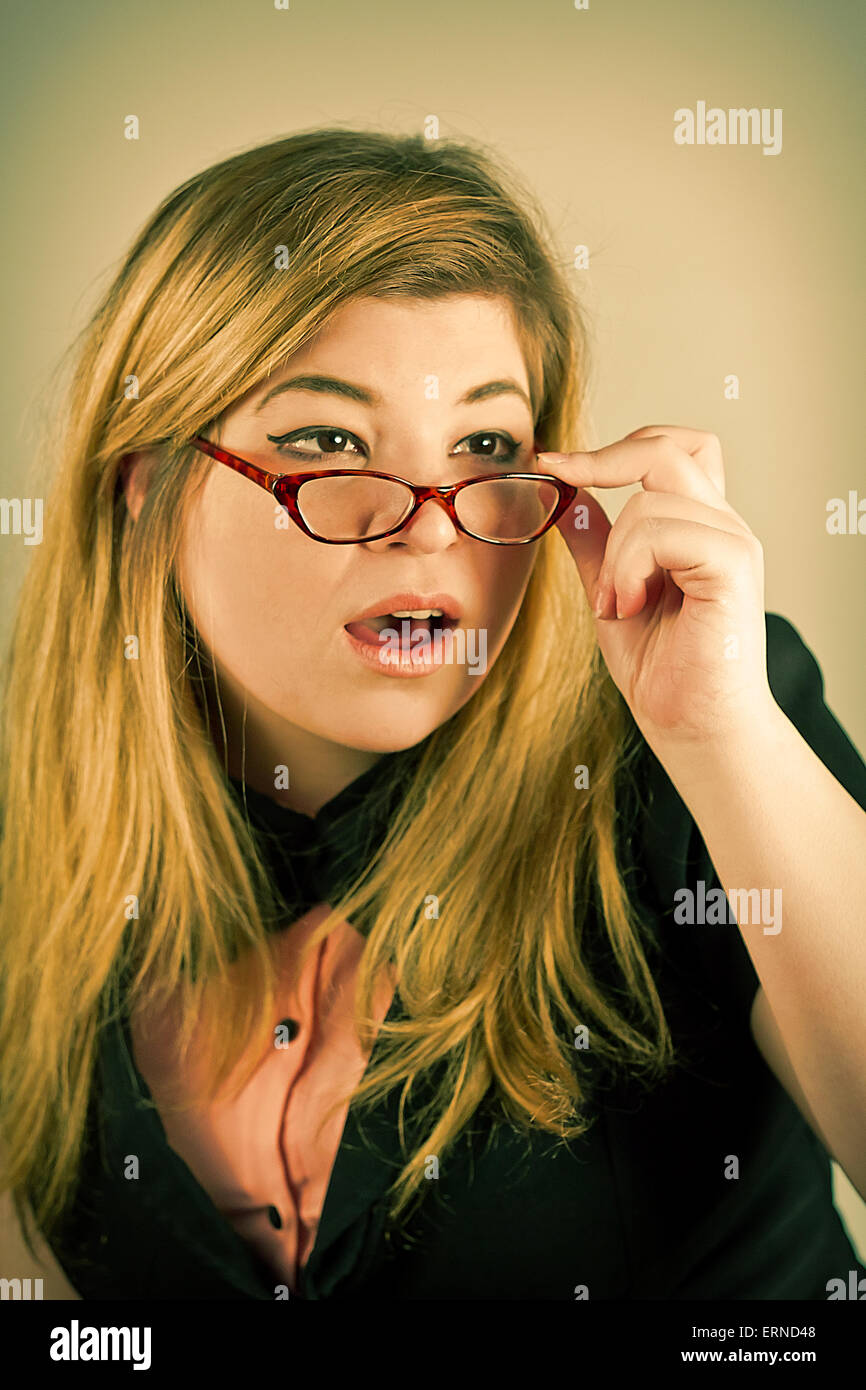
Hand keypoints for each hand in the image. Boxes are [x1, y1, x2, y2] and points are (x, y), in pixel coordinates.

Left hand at [539, 426, 778, 750]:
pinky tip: (632, 606)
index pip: (673, 447)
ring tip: (616, 604)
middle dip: (604, 464)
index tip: (553, 462)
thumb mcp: (610, 591)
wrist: (692, 726)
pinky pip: (664, 531)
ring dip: (615, 554)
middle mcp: (723, 524)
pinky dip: (631, 567)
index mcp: (700, 524)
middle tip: (564, 491)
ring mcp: (733, 542)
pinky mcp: (733, 566)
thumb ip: (596, 542)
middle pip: (667, 448)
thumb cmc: (662, 669)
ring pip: (650, 499)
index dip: (614, 446)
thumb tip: (567, 495)